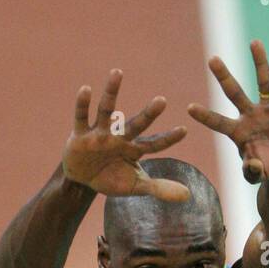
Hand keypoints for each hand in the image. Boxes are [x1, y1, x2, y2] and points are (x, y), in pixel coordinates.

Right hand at [62, 69, 189, 200]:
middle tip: (162, 101)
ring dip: (111, 91)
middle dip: (148, 114)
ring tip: (118, 72)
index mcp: (134, 148)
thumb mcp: (135, 186)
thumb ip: (159, 188)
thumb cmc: (110, 178)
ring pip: (107, 110)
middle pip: (136, 124)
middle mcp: (119, 136)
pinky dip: (82, 104)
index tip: (184, 131)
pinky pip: (82, 116)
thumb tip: (187, 196)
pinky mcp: (80, 134)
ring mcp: (99, 133)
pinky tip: (86, 89)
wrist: (82, 179)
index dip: (167, 139)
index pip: (154, 144)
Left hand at [188, 41, 268, 183]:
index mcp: (239, 132)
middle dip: (224, 76)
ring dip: (259, 63)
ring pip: (263, 81)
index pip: (218, 122)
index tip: (189, 108)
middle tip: (212, 59)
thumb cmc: (267, 165)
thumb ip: (252, 172)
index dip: (205, 116)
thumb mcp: (259, 173)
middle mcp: (251, 115)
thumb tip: (251, 167)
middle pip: (234, 92)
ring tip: (254, 42)